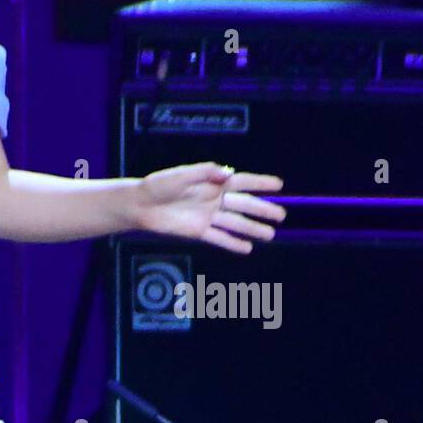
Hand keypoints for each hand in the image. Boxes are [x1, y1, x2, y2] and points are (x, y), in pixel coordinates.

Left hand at [127, 161, 286, 253]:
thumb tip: (228, 173)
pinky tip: (247, 249)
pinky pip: (219, 238)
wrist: (140, 206)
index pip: (241, 182)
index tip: (278, 184)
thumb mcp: (180, 176)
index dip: (260, 182)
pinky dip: (233, 243)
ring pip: (235, 223)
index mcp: (211, 182)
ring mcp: (207, 216)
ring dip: (253, 228)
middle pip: (244, 204)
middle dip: (263, 209)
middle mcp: (213, 199)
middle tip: (282, 215)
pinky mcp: (198, 231)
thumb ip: (204, 173)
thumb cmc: (158, 186)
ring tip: (270, 235)